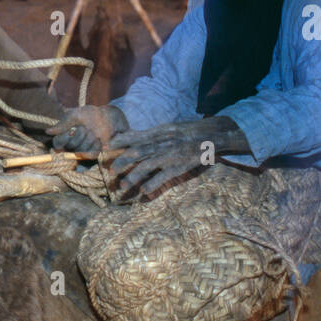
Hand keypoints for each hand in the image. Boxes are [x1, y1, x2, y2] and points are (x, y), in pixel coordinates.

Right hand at [46, 105, 128, 153]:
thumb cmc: (89, 115)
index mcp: (65, 135)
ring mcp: (82, 150)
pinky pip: (91, 155)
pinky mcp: (92, 153)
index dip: (63, 140)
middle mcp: (72, 144)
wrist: (106, 117)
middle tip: (86, 128)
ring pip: (81, 151)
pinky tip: (99, 139)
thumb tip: (48, 131)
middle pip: (71, 146)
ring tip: (93, 132)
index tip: (70, 131)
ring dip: (89, 140)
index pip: (57, 144)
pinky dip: (95, 146)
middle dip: (80, 135)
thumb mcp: (75, 116)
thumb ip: (62, 124)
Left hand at [107, 117, 250, 199]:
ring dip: (133, 176)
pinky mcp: (179, 166)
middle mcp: (162, 143)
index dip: (120, 142)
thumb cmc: (189, 132)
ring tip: (122, 186)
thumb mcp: (168, 129)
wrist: (214, 135)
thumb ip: (150, 134)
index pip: (135, 137)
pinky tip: (143, 192)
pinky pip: (163, 176)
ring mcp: (170, 155)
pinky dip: (153, 184)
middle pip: (138, 152)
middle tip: (110, 171)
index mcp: (159, 132)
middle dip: (122, 161)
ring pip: (147, 166)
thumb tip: (128, 136)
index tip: (106, 147)